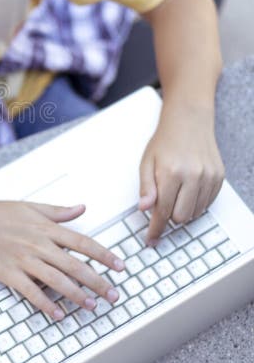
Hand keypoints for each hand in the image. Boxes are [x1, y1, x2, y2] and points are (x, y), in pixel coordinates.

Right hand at [0, 199, 124, 318]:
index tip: (120, 266)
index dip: (104, 255)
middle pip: (75, 266)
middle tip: (113, 294)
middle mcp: (38, 245)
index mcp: (46, 228)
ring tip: (93, 305)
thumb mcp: (30, 206)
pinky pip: (33, 293)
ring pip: (58, 282)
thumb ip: (58, 211)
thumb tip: (80, 208)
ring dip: (78, 296)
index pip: (83, 243)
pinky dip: (47, 305)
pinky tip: (59, 314)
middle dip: (98, 282)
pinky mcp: (10, 275)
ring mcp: (24, 261)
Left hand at [139, 104, 224, 243]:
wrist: (188, 121)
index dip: (155, 229)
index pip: (162, 211)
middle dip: (168, 215)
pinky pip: (207, 203)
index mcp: (171, 172)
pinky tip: (188, 188)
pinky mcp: (219, 177)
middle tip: (163, 202)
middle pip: (180, 217)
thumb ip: (145, 187)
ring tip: (176, 191)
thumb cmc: (165, 142)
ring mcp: (209, 177)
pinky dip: (196, 202)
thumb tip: (144, 208)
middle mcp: (193, 176)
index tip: (151, 240)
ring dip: (183, 209)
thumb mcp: (146, 162)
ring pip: (195, 213)